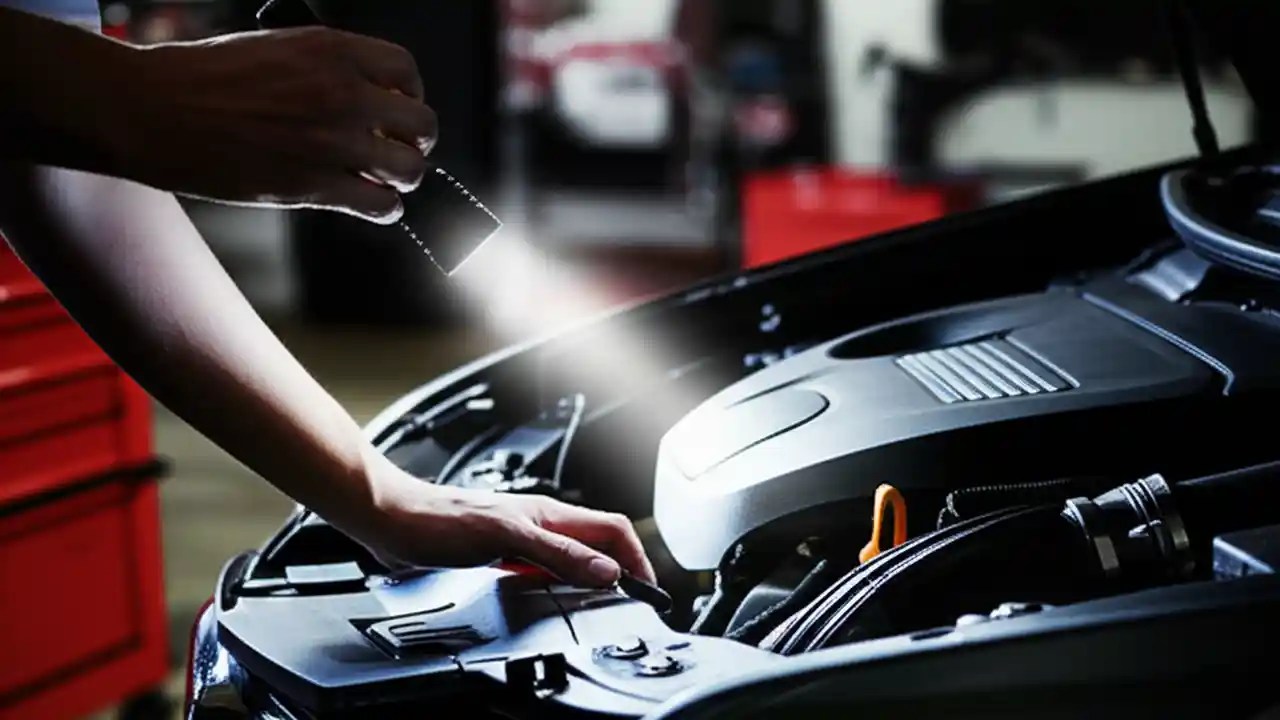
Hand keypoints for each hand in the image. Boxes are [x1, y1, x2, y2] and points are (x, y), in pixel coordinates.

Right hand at [108, 27, 436, 222]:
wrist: (156, 111)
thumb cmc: (204, 78)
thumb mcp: (277, 47)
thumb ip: (328, 68)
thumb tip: (367, 95)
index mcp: (333, 50)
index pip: (406, 72)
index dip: (410, 94)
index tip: (400, 108)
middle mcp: (343, 93)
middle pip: (421, 124)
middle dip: (415, 140)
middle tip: (399, 149)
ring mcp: (333, 142)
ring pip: (409, 170)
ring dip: (403, 178)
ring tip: (385, 179)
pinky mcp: (315, 187)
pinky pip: (381, 205)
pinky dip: (384, 209)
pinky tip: (372, 203)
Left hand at [357, 467, 656, 587]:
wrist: (393, 520)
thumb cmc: (441, 519)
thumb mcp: (509, 537)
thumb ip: (559, 554)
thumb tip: (606, 571)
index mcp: (551, 514)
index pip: (613, 530)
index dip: (636, 557)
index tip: (646, 587)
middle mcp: (540, 524)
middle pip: (597, 544)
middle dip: (620, 569)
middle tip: (632, 599)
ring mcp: (521, 539)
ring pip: (572, 558)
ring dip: (591, 578)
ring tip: (603, 601)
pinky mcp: (500, 554)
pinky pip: (543, 569)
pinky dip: (558, 585)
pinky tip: (551, 597)